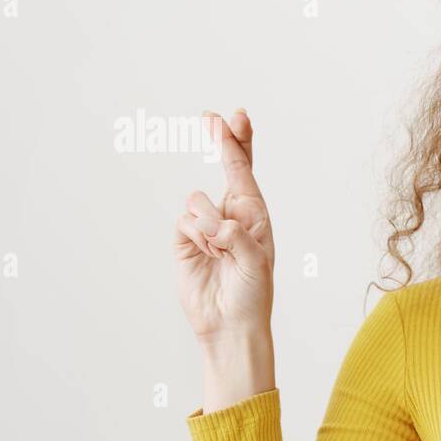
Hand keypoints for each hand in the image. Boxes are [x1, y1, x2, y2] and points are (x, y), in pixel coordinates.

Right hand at [172, 109, 274, 342]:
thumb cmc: (252, 294)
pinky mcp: (185, 239)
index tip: (235, 116)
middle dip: (221, 141)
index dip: (238, 142)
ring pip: (196, 201)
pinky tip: (206, 256)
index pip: (245, 171)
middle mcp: (231, 213)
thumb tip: (212, 220)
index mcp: (255, 214)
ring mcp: (206, 225)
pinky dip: (195, 236)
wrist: (228, 324)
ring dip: (208, 225)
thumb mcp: (257, 262)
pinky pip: (183, 220)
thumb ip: (236, 235)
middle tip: (212, 117)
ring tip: (220, 253)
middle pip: (226, 166)